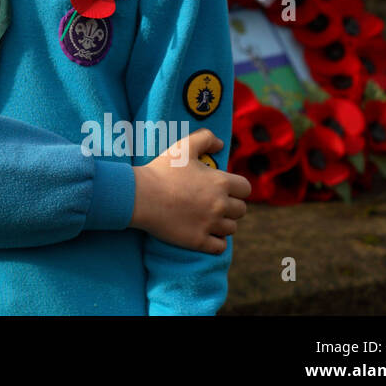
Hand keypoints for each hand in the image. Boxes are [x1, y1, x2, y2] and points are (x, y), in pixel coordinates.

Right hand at [129, 128, 250, 253]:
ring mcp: (210, 225)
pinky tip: (206, 233)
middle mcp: (219, 205)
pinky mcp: (198, 241)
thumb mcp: (183, 146)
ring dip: (223, 223)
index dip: (237, 188)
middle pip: (241, 210)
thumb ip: (205, 138)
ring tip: (208, 218)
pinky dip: (216, 242)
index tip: (225, 188)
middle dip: (230, 206)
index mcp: (220, 182)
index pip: (245, 188)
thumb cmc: (161, 170)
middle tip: (214, 203)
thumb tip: (220, 144)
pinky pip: (220, 246)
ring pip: (231, 228)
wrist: (139, 195)